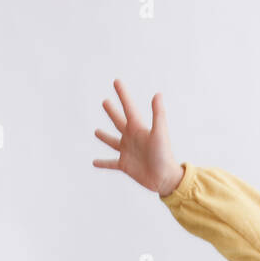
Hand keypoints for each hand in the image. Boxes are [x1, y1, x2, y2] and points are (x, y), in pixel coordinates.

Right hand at [92, 79, 182, 194]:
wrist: (165, 179)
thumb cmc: (164, 155)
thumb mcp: (160, 132)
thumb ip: (158, 114)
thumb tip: (158, 94)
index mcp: (138, 128)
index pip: (128, 107)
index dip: (122, 94)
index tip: (116, 81)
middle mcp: (131, 138)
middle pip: (119, 121)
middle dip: (112, 112)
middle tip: (105, 102)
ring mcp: (127, 152)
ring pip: (112, 142)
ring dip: (104, 137)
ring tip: (96, 132)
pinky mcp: (125, 165)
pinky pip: (111, 163)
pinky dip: (103, 163)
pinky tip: (94, 162)